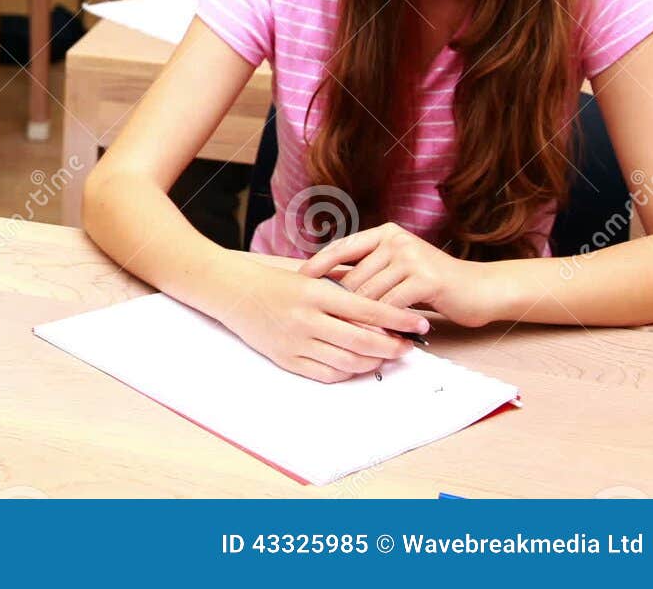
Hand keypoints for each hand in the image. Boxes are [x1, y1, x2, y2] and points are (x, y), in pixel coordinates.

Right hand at [219, 262, 430, 382]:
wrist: (233, 293)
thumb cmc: (274, 282)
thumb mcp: (310, 279)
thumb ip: (341, 296)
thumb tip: (380, 315)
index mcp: (315, 293)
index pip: (367, 309)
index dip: (398, 320)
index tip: (418, 325)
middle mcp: (306, 319)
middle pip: (362, 340)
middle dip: (392, 346)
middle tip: (408, 347)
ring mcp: (296, 341)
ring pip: (347, 360)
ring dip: (373, 361)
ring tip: (386, 356)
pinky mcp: (286, 359)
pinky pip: (326, 373)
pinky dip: (348, 372)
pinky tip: (358, 365)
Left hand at [300, 222, 503, 327]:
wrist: (479, 289)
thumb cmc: (433, 283)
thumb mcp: (398, 268)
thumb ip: (369, 269)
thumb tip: (326, 284)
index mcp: (384, 234)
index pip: (341, 248)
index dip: (317, 265)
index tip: (297, 282)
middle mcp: (395, 240)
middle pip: (353, 277)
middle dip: (340, 304)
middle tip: (327, 323)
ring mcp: (411, 257)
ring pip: (369, 294)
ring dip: (360, 318)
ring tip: (349, 336)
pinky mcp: (425, 278)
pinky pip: (390, 305)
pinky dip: (382, 323)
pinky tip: (377, 336)